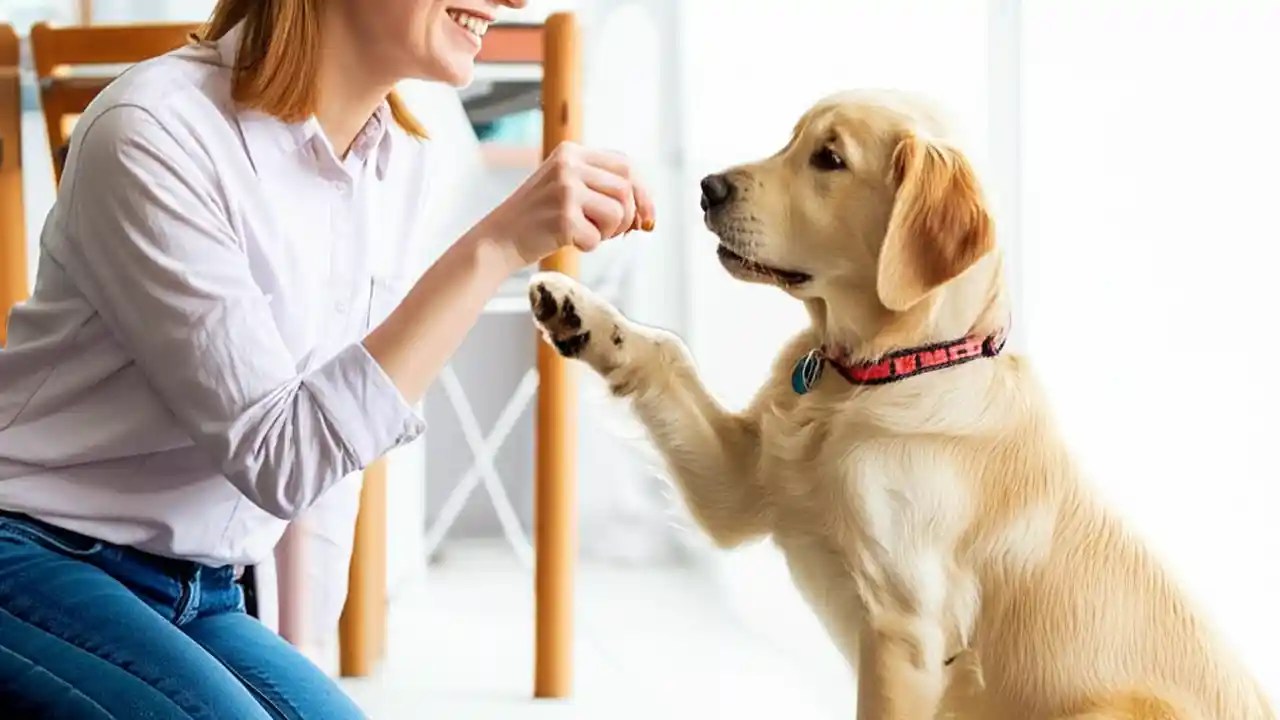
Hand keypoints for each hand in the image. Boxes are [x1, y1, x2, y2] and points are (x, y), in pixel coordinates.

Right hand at [470, 142, 655, 270]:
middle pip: (627, 189)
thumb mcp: (567, 187)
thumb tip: (647, 213)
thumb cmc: (539, 218)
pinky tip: (567, 241)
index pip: (625, 165)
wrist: (498, 239)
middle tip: (612, 232)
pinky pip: (598, 238)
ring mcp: (565, 189)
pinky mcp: (563, 217)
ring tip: (586, 233)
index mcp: (571, 151)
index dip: (643, 192)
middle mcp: (569, 164)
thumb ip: (602, 188)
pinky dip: (588, 246)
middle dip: (628, 216)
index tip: (647, 218)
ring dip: (609, 232)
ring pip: (618, 213)